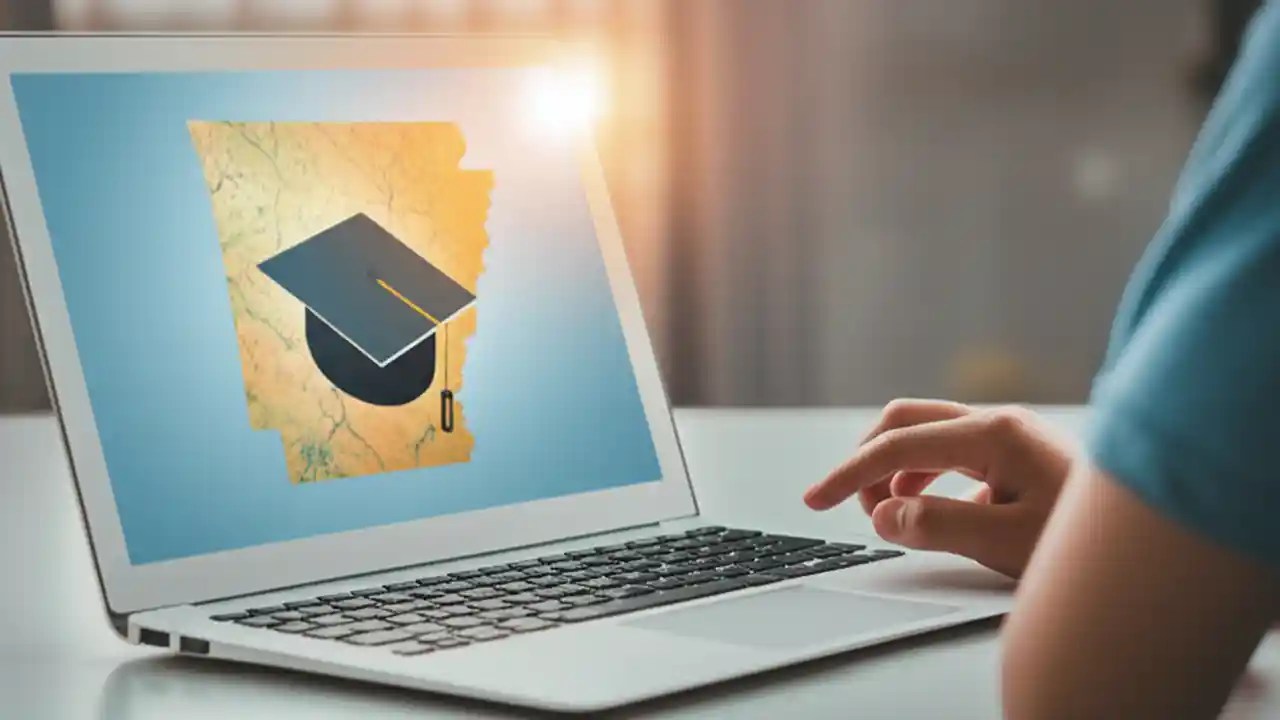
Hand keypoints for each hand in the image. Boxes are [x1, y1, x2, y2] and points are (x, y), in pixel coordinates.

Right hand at [803, 399, 1076, 577]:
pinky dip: (923, 477)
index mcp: (995, 433)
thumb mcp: (1009, 541)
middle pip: (905, 421)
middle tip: (851, 508)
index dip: (850, 473)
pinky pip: (949, 452)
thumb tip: (885, 515)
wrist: (1154, 535)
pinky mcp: (1015, 451)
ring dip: (896, 471)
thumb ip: (940, 525)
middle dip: (868, 461)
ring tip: (896, 519)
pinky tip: (936, 512)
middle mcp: (999, 422)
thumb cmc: (1089, 540)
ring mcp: (1009, 434)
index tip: (814, 500)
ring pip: (925, 435)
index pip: (898, 444)